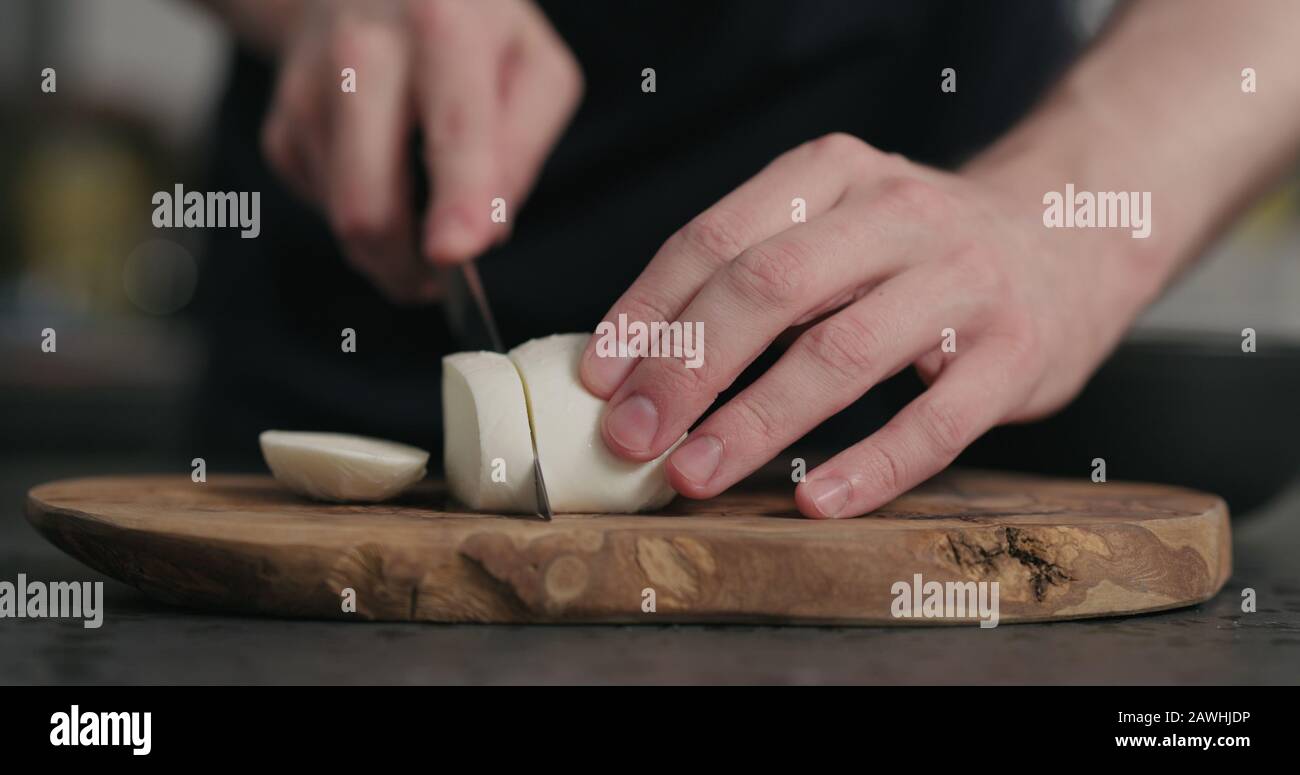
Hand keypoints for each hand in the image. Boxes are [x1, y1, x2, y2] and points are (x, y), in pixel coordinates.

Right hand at [261, 0, 581, 301]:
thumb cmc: (473, 32)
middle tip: (442, 285)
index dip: (455, 197)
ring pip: (342, 217)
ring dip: (389, 251)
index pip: (451, 127)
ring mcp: (309, 88)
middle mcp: (362, 51)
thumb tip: (487, 229)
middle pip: (368, 200)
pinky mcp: (281, 123)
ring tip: (424, 227)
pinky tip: (384, 173)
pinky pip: (323, 207)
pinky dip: (362, 214)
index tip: (454, 253)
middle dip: (408, 268)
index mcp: (443, 27)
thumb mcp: (534, 68)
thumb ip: (524, 147)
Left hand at [580, 133, 1158, 517]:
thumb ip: (750, 270)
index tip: (598, 376)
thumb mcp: (834, 221)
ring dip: (755, 420)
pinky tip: (814, 499)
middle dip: (684, 369)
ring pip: (841, 353)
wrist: (1073, 232)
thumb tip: (634, 363)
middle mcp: (897, 215)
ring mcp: (962, 282)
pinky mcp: (1015, 353)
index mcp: (833, 174)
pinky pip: (934, 421)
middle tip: (630, 435)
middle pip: (768, 288)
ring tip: (693, 473)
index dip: (647, 312)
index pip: (716, 238)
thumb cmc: (918, 247)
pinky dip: (869, 466)